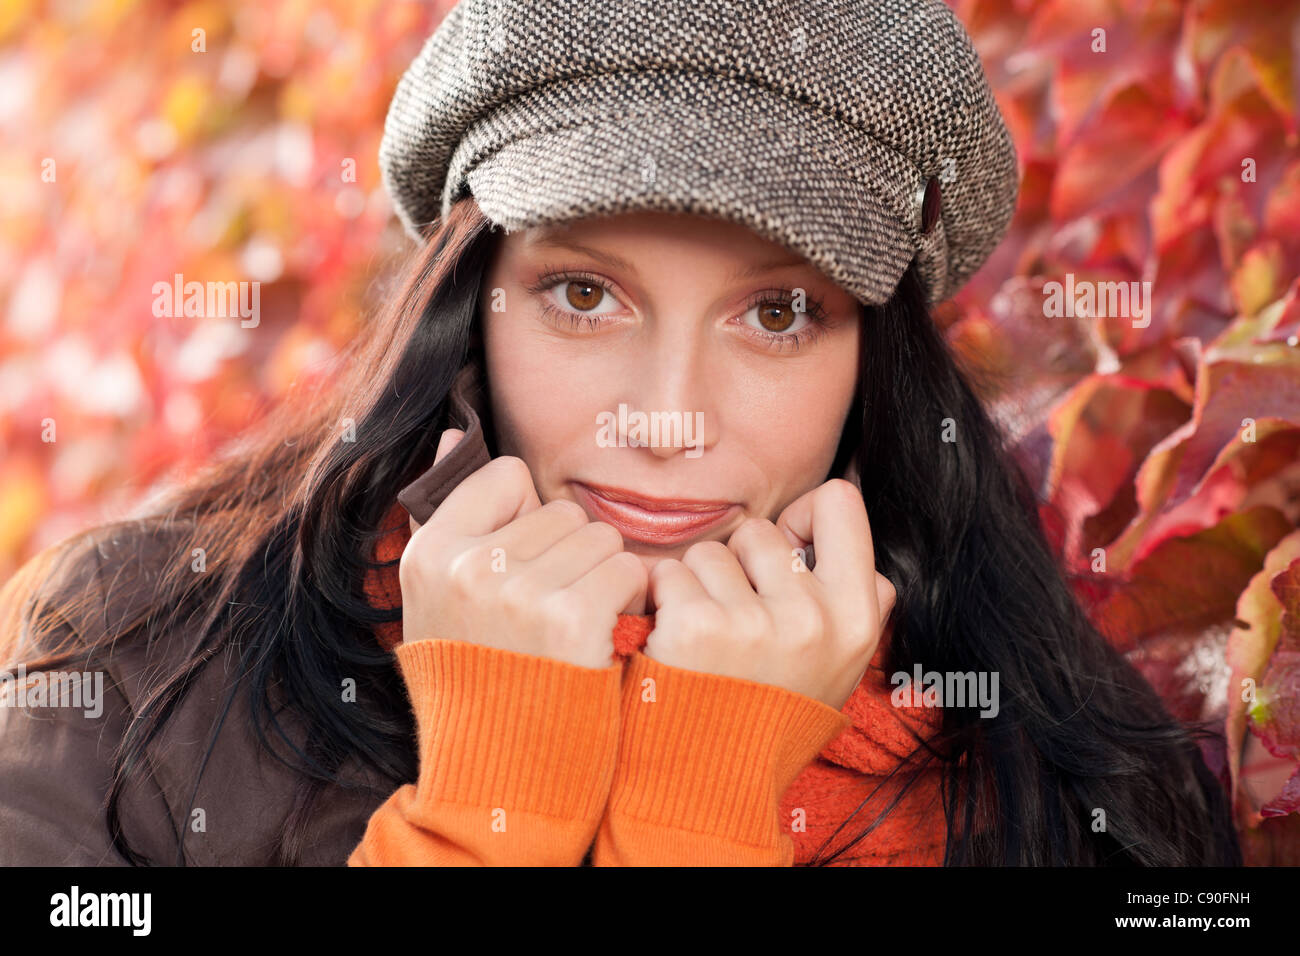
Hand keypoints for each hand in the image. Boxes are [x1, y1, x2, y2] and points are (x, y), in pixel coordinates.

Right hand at [398, 429, 648, 668]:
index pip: (509, 476)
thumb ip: (448, 517)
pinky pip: (628, 572)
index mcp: (429, 555)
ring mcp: (518, 593)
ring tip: (576, 630)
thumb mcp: (438, 602)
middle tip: (554, 614)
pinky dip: (629, 606)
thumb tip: (454, 435)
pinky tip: (603, 642)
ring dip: (605, 581)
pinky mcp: (570, 622)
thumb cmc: (478, 683)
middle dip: (574, 557)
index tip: (527, 569)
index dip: (532, 520)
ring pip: (604, 540)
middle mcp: (467, 567)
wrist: (499, 780)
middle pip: (565, 512)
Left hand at [642, 479, 895, 710]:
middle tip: (736, 623)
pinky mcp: (696, 628)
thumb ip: (854, 596)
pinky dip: (662, 603)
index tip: (786, 549)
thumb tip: (833, 525)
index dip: (803, 517)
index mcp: (856, 617)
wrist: (715, 785)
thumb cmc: (775, 711)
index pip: (838, 502)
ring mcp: (754, 622)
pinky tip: (674, 644)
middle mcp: (812, 616)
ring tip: (707, 641)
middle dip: (739, 565)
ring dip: (697, 586)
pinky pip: (668, 574)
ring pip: (708, 551)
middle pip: (759, 531)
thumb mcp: (841, 662)